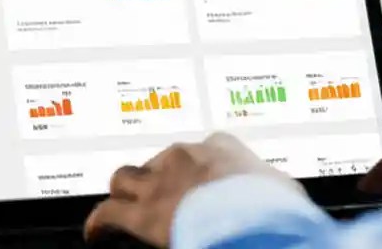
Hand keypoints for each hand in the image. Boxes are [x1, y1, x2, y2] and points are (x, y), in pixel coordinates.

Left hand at [84, 132, 301, 246]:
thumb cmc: (276, 207)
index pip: (201, 149)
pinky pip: (108, 214)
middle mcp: (185, 156)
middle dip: (157, 179)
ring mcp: (160, 183)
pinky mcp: (142, 212)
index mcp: (221, 146)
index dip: (196, 169)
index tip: (198, 182)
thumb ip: (272, 189)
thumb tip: (283, 202)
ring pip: (125, 179)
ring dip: (124, 194)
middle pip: (158, 162)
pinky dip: (99, 224)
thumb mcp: (284, 191)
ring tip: (124, 209)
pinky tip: (97, 235)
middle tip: (161, 199)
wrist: (257, 222)